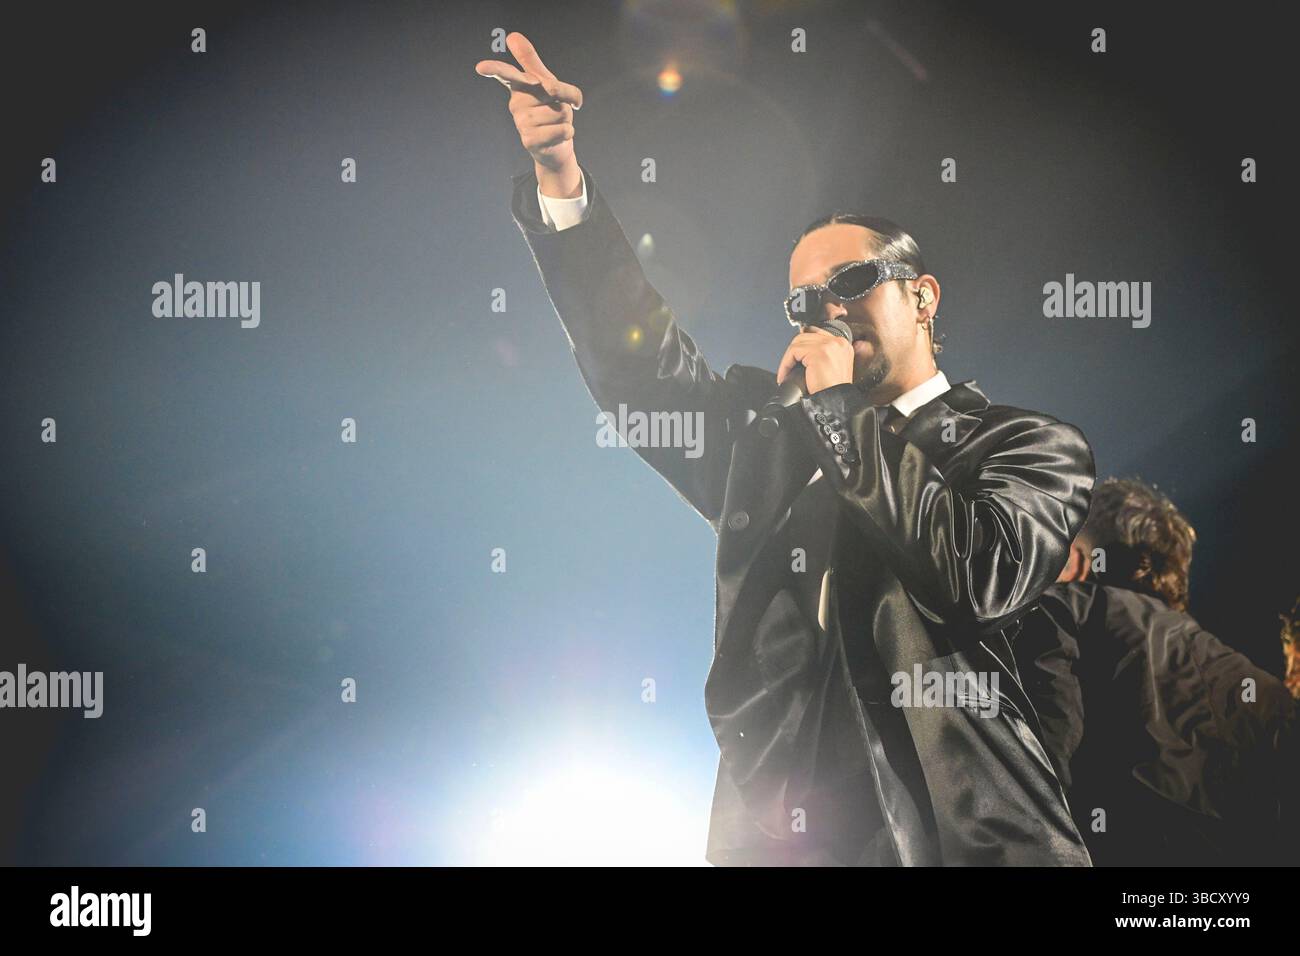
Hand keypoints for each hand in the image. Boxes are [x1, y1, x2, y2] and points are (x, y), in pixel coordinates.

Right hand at [475, 32, 583, 196]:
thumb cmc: (552, 111)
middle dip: (563, 98)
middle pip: (553, 90)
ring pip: (559, 112)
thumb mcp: (547, 83)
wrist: (557, 146)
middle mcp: (516, 103)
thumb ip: (534, 62)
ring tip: (555, 123)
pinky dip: (567, 131)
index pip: (505, 74)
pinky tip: (558, 135)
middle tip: (555, 106)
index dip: (494, 69)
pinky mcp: (529, 141)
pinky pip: (561, 129)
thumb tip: (512, 35)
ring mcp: (520, 123)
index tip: (481, 67)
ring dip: (566, 118)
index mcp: (519, 87)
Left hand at [776, 326, 855, 395]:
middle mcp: (838, 342)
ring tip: (786, 373)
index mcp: (843, 345)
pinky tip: (785, 375)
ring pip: (798, 342)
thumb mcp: (832, 368)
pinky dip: (785, 364)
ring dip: (788, 359)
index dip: (801, 346)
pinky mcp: (819, 352)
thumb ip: (823, 356)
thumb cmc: (833, 392)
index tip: (794, 359)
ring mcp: (829, 346)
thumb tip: (802, 351)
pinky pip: (793, 352)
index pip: (816, 334)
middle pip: (805, 336)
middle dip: (793, 352)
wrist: (836, 404)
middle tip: (788, 368)